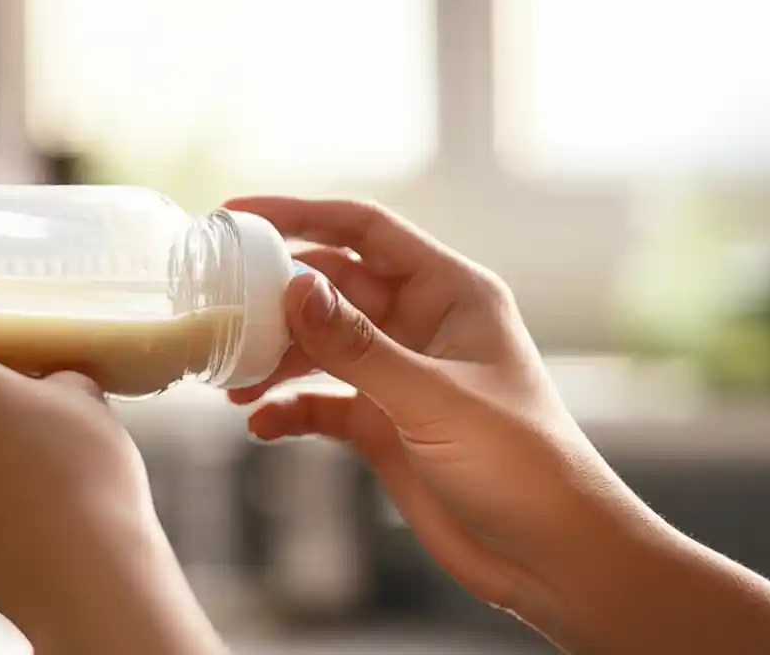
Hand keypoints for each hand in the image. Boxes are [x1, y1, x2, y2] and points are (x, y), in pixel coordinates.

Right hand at [224, 197, 769, 652]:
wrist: (551, 556)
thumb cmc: (523, 465)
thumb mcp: (434, 398)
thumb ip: (359, 346)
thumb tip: (295, 287)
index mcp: (450, 293)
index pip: (365, 231)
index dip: (301, 214)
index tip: (238, 213)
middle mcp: (421, 326)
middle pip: (332, 286)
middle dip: (276, 294)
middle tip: (219, 303)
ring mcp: (400, 377)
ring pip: (320, 346)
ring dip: (275, 357)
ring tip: (231, 376)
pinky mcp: (384, 426)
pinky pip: (322, 403)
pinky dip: (289, 410)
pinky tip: (263, 424)